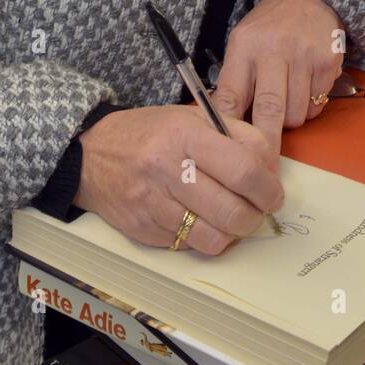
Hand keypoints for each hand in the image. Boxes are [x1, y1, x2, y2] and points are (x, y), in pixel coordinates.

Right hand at [73, 105, 284, 254]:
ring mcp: (153, 203)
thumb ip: (237, 136)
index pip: (245, 169)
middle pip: (233, 210)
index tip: (272, 193)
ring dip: (233, 233)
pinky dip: (204, 238)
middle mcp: (168, 169)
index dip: (269, 188)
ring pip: (215, 237)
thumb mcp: (193, 118)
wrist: (91, 153)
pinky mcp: (144, 229)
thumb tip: (272, 171)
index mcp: (185, 134)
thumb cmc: (151, 134)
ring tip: (231, 218)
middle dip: (255, 216)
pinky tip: (201, 220)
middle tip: (257, 210)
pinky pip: (191, 246)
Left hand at [212, 0, 344, 155]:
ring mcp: (304, 55)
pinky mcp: (328, 63)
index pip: (231, 94)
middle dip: (265, 138)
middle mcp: (274, 48)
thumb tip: (223, 125)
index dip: (229, 125)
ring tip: (286, 100)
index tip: (227, 146)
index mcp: (245, 45)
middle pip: (269, 109)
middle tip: (261, 156)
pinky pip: (317, 105)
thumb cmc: (268, 28)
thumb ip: (234, 80)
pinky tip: (304, 88)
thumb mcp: (242, 43)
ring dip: (289, 119)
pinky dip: (309, 107)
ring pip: (296, 114)